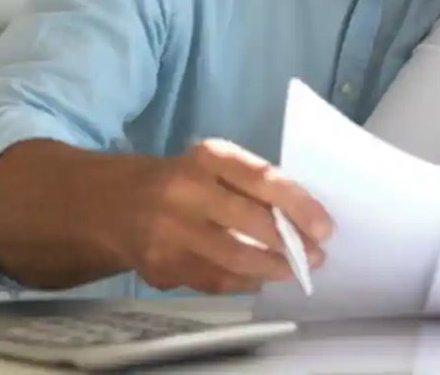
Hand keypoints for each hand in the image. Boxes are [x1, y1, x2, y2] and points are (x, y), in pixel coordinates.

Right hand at [117, 139, 333, 293]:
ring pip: (234, 258)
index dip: (298, 204)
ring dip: (272, 268)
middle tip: (317, 257)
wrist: (115, 204)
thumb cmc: (184, 181)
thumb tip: (304, 221)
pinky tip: (258, 278)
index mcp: (207, 158)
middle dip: (291, 243)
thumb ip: (252, 185)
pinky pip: (213, 281)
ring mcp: (168, 231)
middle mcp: (185, 191)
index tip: (325, 228)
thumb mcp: (214, 166)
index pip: (261, 178)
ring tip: (293, 270)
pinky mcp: (160, 266)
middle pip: (250, 221)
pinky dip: (244, 283)